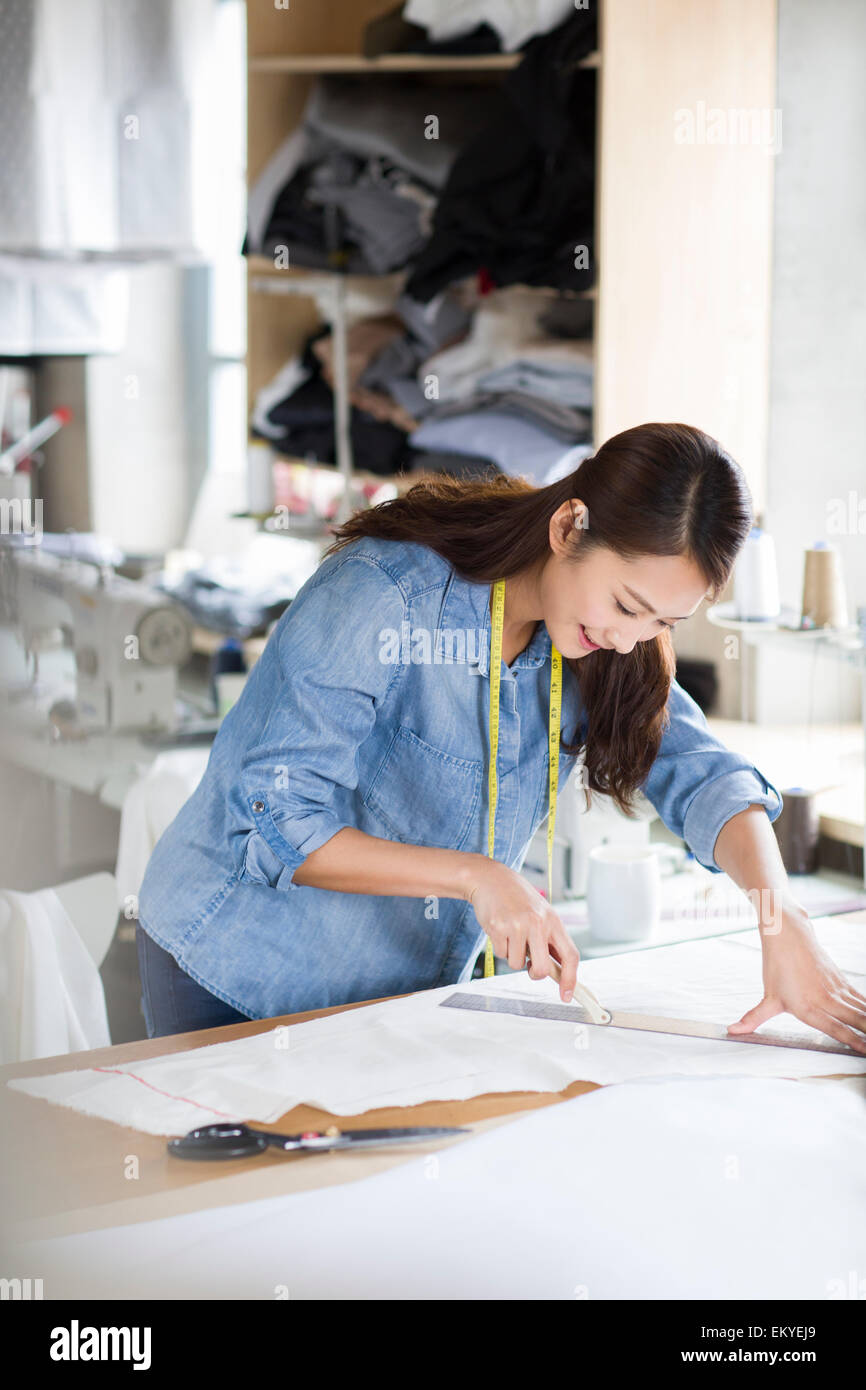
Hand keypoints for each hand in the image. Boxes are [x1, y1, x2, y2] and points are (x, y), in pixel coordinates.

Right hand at [466, 858, 579, 1002]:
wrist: (491, 879)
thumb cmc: (519, 899)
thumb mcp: (541, 914)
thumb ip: (550, 940)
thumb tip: (559, 972)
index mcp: (553, 921)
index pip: (570, 955)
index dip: (571, 979)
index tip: (567, 995)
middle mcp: (537, 923)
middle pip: (541, 968)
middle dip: (534, 973)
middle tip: (529, 965)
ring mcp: (517, 926)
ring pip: (517, 964)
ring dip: (513, 956)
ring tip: (511, 934)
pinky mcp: (497, 928)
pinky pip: (501, 954)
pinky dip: (500, 947)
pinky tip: (500, 929)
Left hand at [727, 898, 865, 1053]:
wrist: (789, 935)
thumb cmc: (777, 967)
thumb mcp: (767, 997)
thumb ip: (753, 1018)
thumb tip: (731, 1031)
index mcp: (807, 1007)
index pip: (834, 1029)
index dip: (853, 1042)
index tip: (865, 1052)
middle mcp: (825, 999)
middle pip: (855, 1020)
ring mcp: (836, 989)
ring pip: (861, 1009)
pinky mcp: (842, 981)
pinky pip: (861, 998)